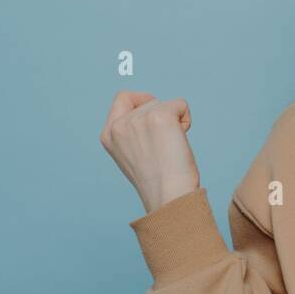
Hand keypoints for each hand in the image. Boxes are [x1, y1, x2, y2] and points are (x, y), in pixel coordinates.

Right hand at [100, 90, 200, 213]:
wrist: (168, 195)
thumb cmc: (157, 181)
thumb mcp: (132, 154)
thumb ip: (133, 132)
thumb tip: (154, 113)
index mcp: (108, 134)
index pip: (123, 98)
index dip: (142, 103)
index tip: (153, 120)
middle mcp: (119, 125)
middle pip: (149, 101)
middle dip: (162, 118)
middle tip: (163, 148)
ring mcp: (138, 119)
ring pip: (164, 103)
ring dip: (174, 122)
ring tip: (170, 149)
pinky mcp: (160, 116)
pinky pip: (180, 104)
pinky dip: (186, 119)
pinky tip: (180, 142)